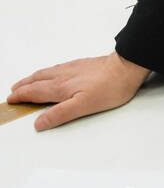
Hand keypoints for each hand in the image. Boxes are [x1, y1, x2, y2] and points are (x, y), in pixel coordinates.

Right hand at [7, 53, 150, 130]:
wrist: (127, 67)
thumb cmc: (110, 87)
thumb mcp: (83, 106)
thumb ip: (60, 114)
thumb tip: (39, 122)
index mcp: (61, 87)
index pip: (35, 92)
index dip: (21, 96)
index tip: (11, 99)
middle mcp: (64, 75)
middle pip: (37, 80)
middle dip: (23, 86)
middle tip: (13, 90)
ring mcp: (73, 68)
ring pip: (47, 73)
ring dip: (33, 78)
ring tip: (27, 82)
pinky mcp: (82, 65)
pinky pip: (57, 68)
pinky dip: (47, 72)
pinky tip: (52, 73)